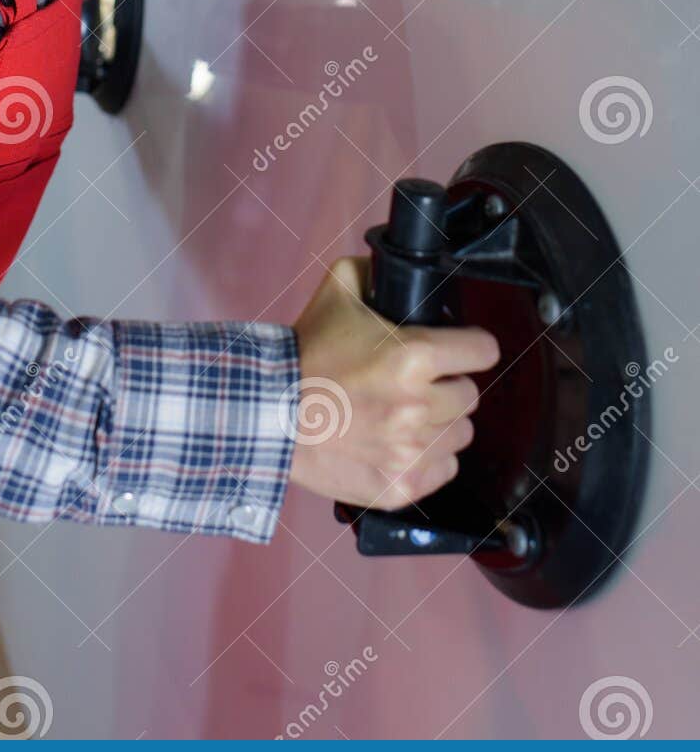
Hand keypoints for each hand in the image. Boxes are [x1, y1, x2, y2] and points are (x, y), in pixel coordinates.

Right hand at [287, 255, 499, 510]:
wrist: (268, 412)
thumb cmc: (305, 353)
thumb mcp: (337, 290)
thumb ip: (375, 268)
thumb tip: (401, 266)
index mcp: (414, 356)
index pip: (484, 350)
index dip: (470, 346)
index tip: (457, 350)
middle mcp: (418, 406)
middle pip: (470, 395)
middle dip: (448, 385)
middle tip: (416, 383)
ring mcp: (410, 451)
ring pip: (460, 434)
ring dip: (440, 423)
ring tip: (404, 414)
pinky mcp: (400, 485)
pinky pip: (444, 470)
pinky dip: (428, 458)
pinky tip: (399, 443)